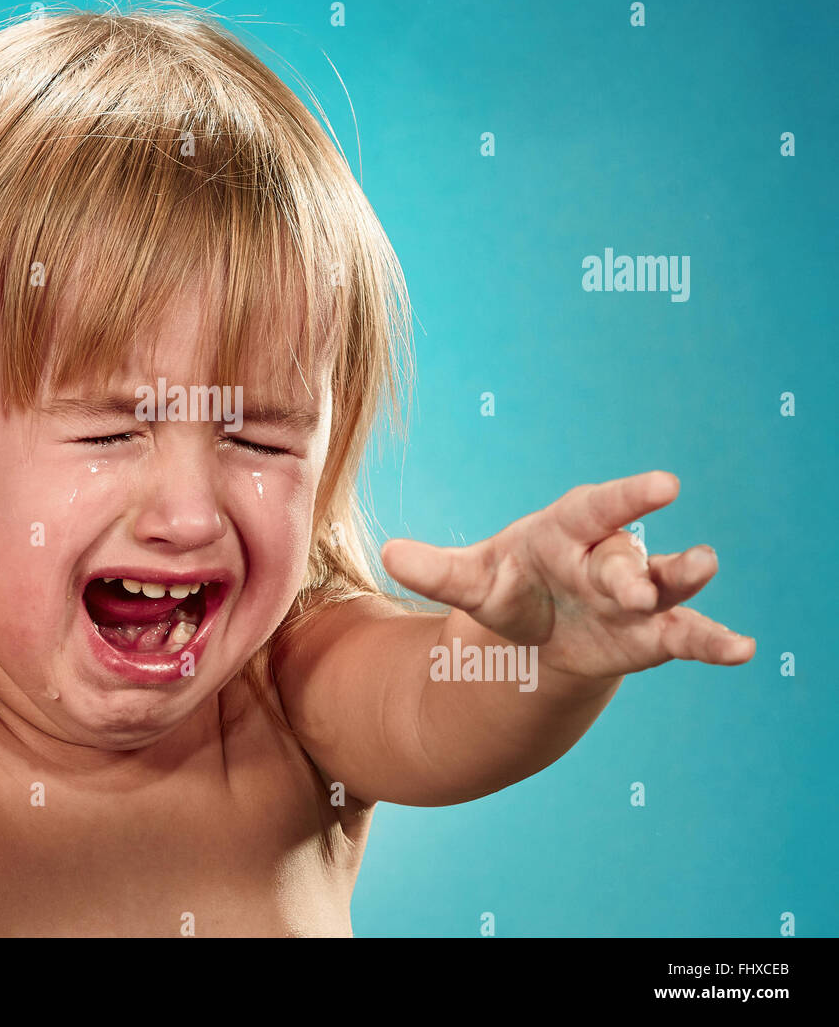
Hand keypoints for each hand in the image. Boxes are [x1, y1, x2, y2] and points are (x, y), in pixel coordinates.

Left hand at [380, 471, 754, 678]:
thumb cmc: (511, 588)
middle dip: (632, 569)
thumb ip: (437, 570)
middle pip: (624, 558)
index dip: (628, 497)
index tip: (665, 485)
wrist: (539, 631)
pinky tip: (744, 650)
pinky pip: (685, 635)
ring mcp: (632, 598)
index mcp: (564, 532)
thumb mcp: (472, 581)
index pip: (596, 508)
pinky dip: (713, 642)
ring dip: (683, 582)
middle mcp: (605, 559)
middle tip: (635, 582)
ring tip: (706, 570)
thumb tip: (390, 554)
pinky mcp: (649, 636)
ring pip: (665, 587)